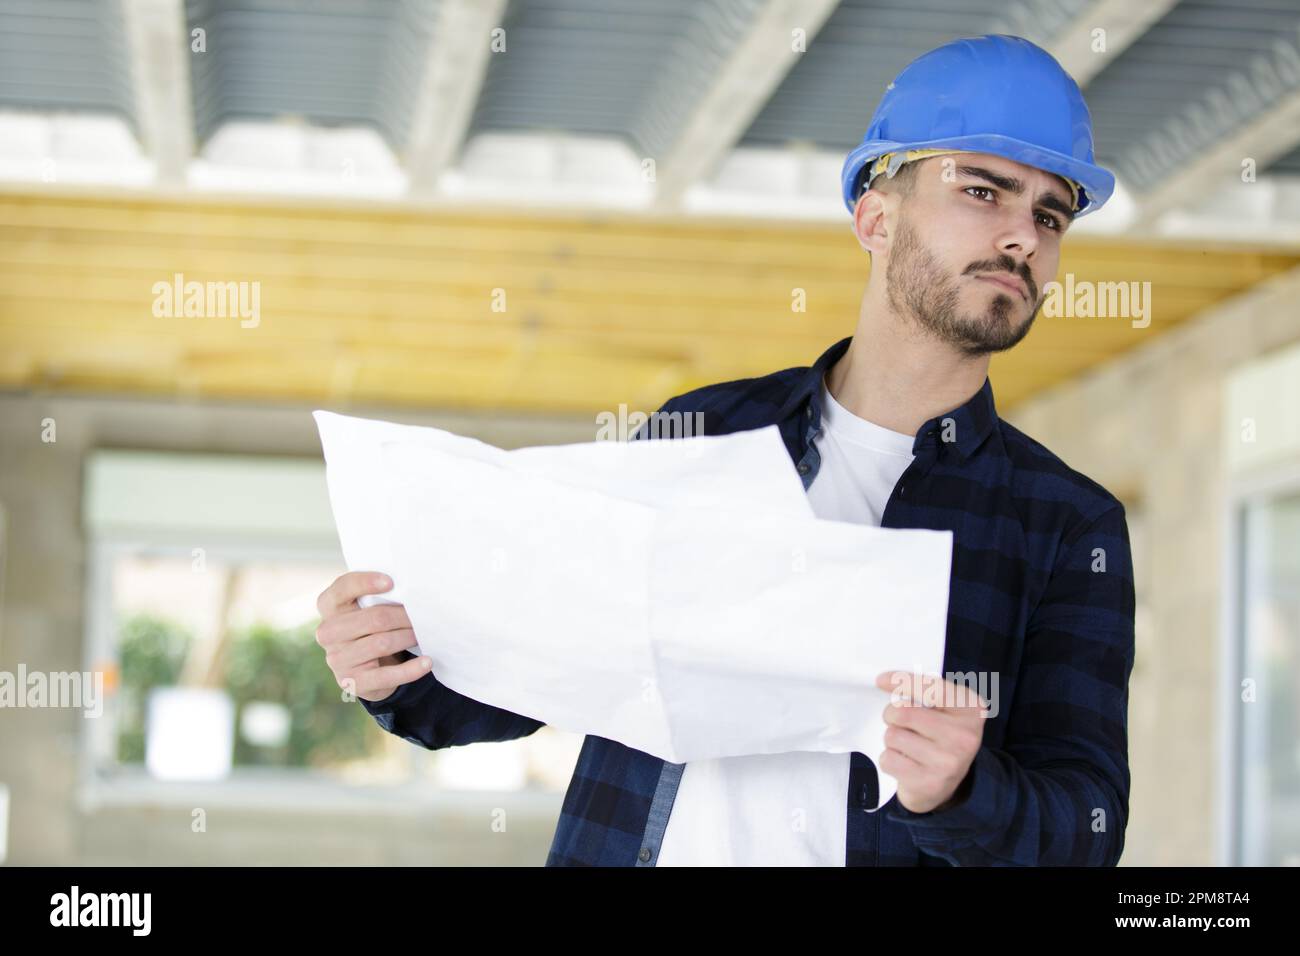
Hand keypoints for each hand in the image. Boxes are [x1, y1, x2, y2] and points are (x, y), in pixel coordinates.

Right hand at [315, 571, 431, 702]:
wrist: (367, 669)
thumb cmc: (370, 628)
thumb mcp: (364, 609)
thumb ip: (374, 597)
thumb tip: (409, 590)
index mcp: (329, 607)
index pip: (342, 589)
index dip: (365, 583)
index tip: (391, 582)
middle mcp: (328, 633)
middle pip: (373, 618)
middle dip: (402, 616)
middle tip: (422, 614)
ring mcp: (338, 659)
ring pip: (381, 643)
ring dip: (407, 637)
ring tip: (422, 634)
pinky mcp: (354, 682)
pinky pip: (386, 675)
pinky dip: (410, 670)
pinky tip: (426, 662)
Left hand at [875, 670, 988, 813]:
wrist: (948, 784)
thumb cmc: (941, 737)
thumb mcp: (945, 709)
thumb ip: (925, 692)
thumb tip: (886, 681)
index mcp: (971, 709)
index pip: (931, 687)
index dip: (902, 681)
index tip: (881, 680)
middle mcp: (964, 736)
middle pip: (903, 712)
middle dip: (892, 714)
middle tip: (897, 721)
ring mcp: (948, 762)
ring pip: (892, 736)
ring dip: (891, 739)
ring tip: (906, 745)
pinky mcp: (929, 783)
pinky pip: (888, 759)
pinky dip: (889, 759)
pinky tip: (905, 762)